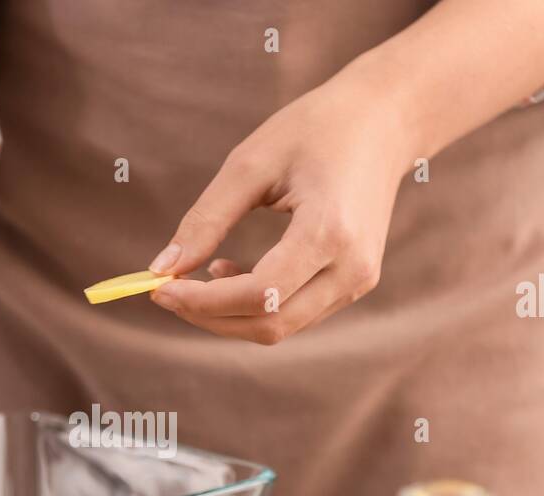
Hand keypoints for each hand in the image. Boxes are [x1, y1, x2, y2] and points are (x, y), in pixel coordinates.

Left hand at [147, 64, 415, 344]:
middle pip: (269, 324)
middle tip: (167, 290)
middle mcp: (352, 268)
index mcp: (330, 232)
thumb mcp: (250, 163)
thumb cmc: (315, 129)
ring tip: (201, 274)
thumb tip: (161, 269)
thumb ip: (205, 220)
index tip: (159, 288)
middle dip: (209, 316)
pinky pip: (295, 314)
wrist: (384, 121)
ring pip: (280, 327)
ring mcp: (359, 281)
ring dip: (229, 314)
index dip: (202, 302)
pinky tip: (230, 272)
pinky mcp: (355, 284)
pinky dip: (254, 306)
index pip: (258, 295)